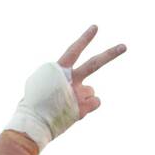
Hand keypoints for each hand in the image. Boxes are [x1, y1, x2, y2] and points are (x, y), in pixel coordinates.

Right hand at [7, 26, 126, 149]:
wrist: (30, 126)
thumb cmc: (32, 107)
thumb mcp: (40, 86)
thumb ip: (59, 80)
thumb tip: (81, 85)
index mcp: (57, 72)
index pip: (73, 51)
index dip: (84, 39)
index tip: (96, 28)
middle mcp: (70, 80)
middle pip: (94, 64)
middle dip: (110, 54)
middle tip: (124, 47)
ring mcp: (77, 94)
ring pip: (90, 91)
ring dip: (82, 97)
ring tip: (66, 106)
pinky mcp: (83, 108)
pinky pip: (95, 102)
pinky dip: (87, 107)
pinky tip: (73, 112)